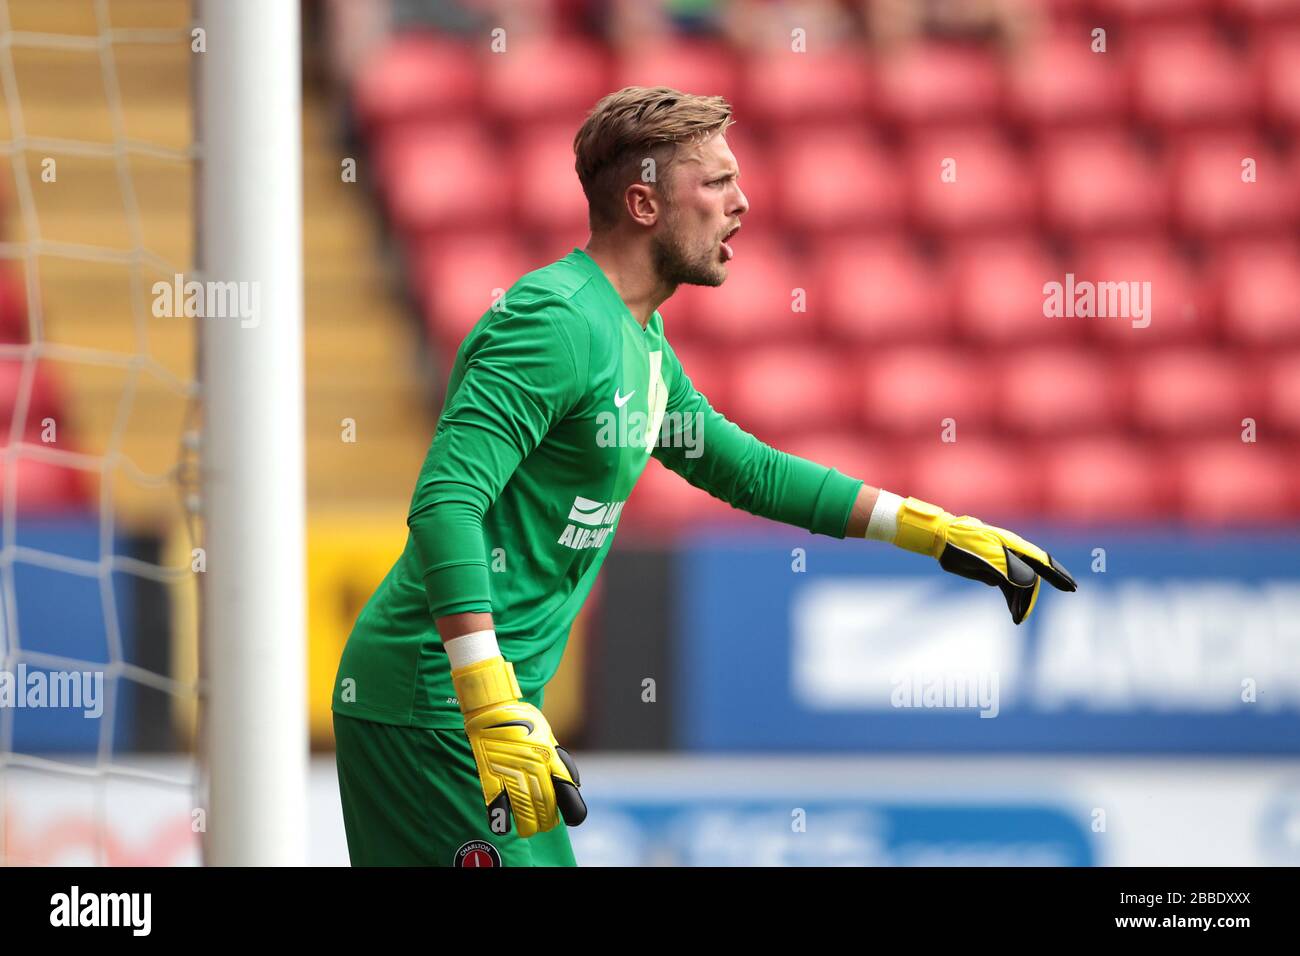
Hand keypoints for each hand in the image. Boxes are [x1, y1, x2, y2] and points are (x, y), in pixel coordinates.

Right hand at [453, 657, 586, 836]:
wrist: (492, 707)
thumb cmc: (522, 720)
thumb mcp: (548, 736)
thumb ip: (560, 761)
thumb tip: (574, 784)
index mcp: (549, 757)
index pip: (567, 792)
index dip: (573, 810)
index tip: (573, 819)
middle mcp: (533, 767)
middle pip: (545, 805)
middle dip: (547, 820)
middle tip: (544, 825)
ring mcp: (511, 771)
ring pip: (524, 809)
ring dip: (527, 824)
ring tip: (528, 830)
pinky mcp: (490, 773)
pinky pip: (496, 802)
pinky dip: (500, 817)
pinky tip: (503, 828)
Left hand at [893, 497, 1076, 623]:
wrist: (942, 539)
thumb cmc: (964, 543)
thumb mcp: (985, 555)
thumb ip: (1008, 568)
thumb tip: (1031, 582)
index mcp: (1015, 547)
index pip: (1042, 562)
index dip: (1058, 575)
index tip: (1072, 588)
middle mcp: (1013, 555)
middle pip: (1031, 578)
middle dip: (1029, 598)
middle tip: (1021, 615)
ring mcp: (1004, 563)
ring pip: (1020, 585)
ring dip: (1020, 601)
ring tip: (1015, 618)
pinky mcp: (993, 571)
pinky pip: (1009, 587)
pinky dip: (1011, 600)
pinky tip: (1012, 612)